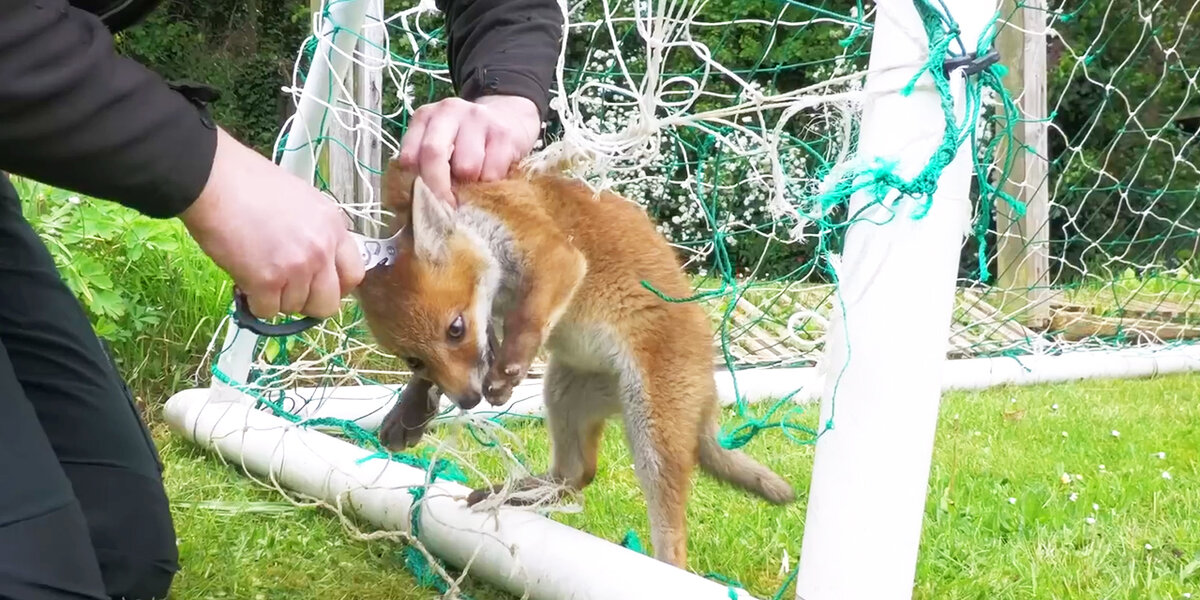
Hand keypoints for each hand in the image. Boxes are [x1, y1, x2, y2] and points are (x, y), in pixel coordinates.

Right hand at [180, 128, 364, 318]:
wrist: (213, 180)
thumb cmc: (250, 183)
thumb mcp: (302, 201)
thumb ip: (316, 232)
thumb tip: (315, 263)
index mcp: (334, 226)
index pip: (354, 274)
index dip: (336, 287)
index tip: (319, 287)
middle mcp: (322, 249)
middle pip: (329, 303)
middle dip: (307, 303)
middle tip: (287, 290)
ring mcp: (297, 267)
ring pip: (295, 308)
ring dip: (275, 298)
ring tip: (258, 272)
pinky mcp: (267, 281)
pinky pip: (267, 311)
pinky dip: (254, 302)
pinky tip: (245, 280)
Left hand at [397, 94, 541, 206]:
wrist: (511, 118)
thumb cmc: (467, 142)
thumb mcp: (442, 146)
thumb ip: (427, 166)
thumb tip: (424, 204)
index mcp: (425, 117)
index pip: (410, 155)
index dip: (417, 184)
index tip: (427, 203)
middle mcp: (448, 111)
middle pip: (433, 154)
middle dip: (440, 188)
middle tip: (449, 207)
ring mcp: (477, 118)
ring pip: (466, 167)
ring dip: (471, 184)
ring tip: (474, 181)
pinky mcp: (503, 132)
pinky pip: (492, 172)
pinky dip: (491, 183)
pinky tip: (491, 174)